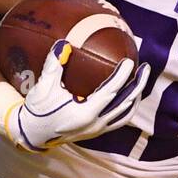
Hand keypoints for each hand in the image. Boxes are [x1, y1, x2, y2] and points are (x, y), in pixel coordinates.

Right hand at [9, 41, 149, 151]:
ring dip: (135, 97)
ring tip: (140, 82)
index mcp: (85, 114)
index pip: (110, 93)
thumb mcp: (43, 87)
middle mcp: (95, 124)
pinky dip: (127, 107)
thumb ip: (53, 65)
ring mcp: (97, 130)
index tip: (128, 61)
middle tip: (145, 68)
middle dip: (138, 86)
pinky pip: (119, 120)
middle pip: (125, 104)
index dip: (121, 77)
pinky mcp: (96, 133)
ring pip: (125, 115)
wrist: (32, 134)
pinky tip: (128, 95)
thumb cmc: (37, 110)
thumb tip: (63, 43)